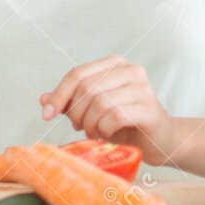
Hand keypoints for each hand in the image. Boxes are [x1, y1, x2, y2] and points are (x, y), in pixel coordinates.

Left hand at [40, 55, 175, 164]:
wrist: (162, 140)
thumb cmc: (125, 123)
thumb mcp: (92, 111)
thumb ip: (70, 102)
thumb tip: (43, 100)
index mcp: (113, 64)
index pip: (77, 74)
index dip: (58, 94)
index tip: (46, 114)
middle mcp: (130, 69)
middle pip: (86, 88)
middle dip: (76, 112)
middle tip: (79, 128)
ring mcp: (142, 87)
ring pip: (100, 102)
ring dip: (90, 123)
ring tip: (94, 132)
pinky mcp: (149, 107)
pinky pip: (115, 115)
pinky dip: (104, 128)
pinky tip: (107, 134)